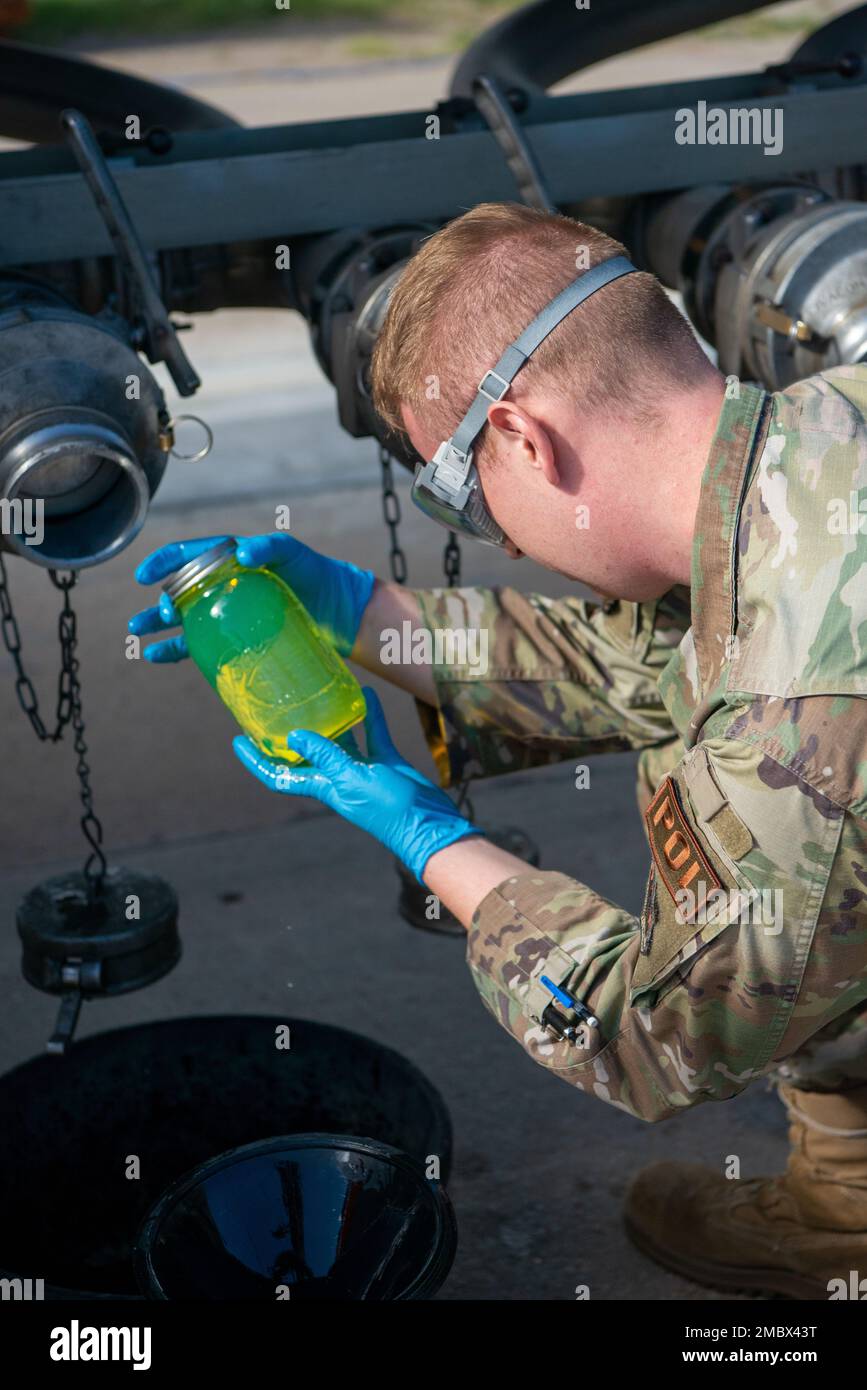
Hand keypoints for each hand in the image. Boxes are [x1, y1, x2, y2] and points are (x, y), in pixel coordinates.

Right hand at [129, 533, 374, 661]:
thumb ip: (269, 547)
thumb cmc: (316, 573)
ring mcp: (230, 612)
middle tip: (157, 616)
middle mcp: (225, 585)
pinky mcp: (237, 637)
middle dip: (160, 601)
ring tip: (137, 634)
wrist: (339, 611)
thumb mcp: (293, 553)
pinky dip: (176, 650)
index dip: (163, 563)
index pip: (188, 556)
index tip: (144, 577)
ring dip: (158, 625)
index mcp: (231, 559)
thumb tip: (242, 554)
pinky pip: (199, 644)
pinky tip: (156, 656)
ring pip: (184, 618)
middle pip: (181, 590)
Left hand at [233, 687, 482, 882]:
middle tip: (274, 706)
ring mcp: (361, 770)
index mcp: (324, 786)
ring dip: (329, 720)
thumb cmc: (389, 808)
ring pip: (338, 741)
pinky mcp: (385, 763)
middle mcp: (337, 778)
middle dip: (287, 735)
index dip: (256, 761)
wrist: (428, 823)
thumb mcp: (353, 779)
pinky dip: (369, 716)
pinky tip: (366, 694)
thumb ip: (327, 756)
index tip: (237, 741)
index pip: (279, 775)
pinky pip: (373, 734)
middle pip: (304, 755)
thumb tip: (293, 736)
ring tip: (317, 694)